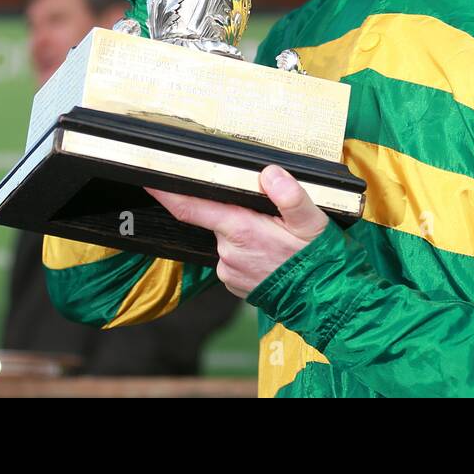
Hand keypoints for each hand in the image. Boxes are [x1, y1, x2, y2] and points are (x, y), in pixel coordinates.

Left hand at [145, 164, 328, 298]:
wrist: (324, 300)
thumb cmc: (317, 259)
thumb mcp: (312, 221)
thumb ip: (290, 195)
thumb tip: (269, 173)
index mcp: (240, 229)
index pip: (191, 208)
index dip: (167, 193)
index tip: (149, 179)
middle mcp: (227, 251)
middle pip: (216, 218)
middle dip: (234, 211)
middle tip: (266, 215)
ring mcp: (229, 270)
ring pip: (227, 238)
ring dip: (244, 232)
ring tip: (274, 237)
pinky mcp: (234, 282)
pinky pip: (234, 257)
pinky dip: (248, 250)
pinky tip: (269, 253)